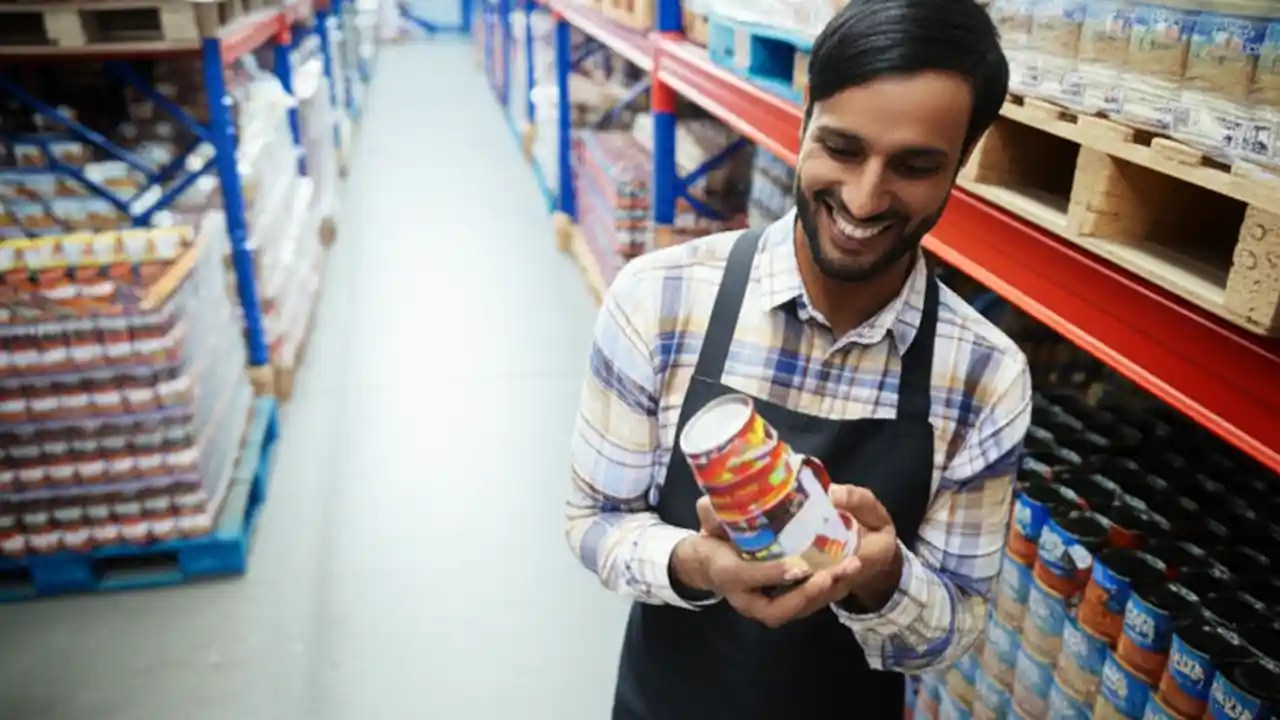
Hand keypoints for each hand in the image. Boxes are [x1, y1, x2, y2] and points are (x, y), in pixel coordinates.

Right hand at [679, 486, 902, 628]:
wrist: (708, 566)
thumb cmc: (714, 540)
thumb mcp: (708, 522)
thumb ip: (712, 513)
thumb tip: (713, 501)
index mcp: (726, 574)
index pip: (746, 577)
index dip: (771, 573)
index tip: (796, 564)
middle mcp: (745, 599)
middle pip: (777, 609)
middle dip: (806, 593)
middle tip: (831, 574)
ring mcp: (763, 606)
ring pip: (796, 609)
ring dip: (825, 592)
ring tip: (850, 568)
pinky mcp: (781, 604)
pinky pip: (806, 603)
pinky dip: (827, 590)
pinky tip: (846, 569)